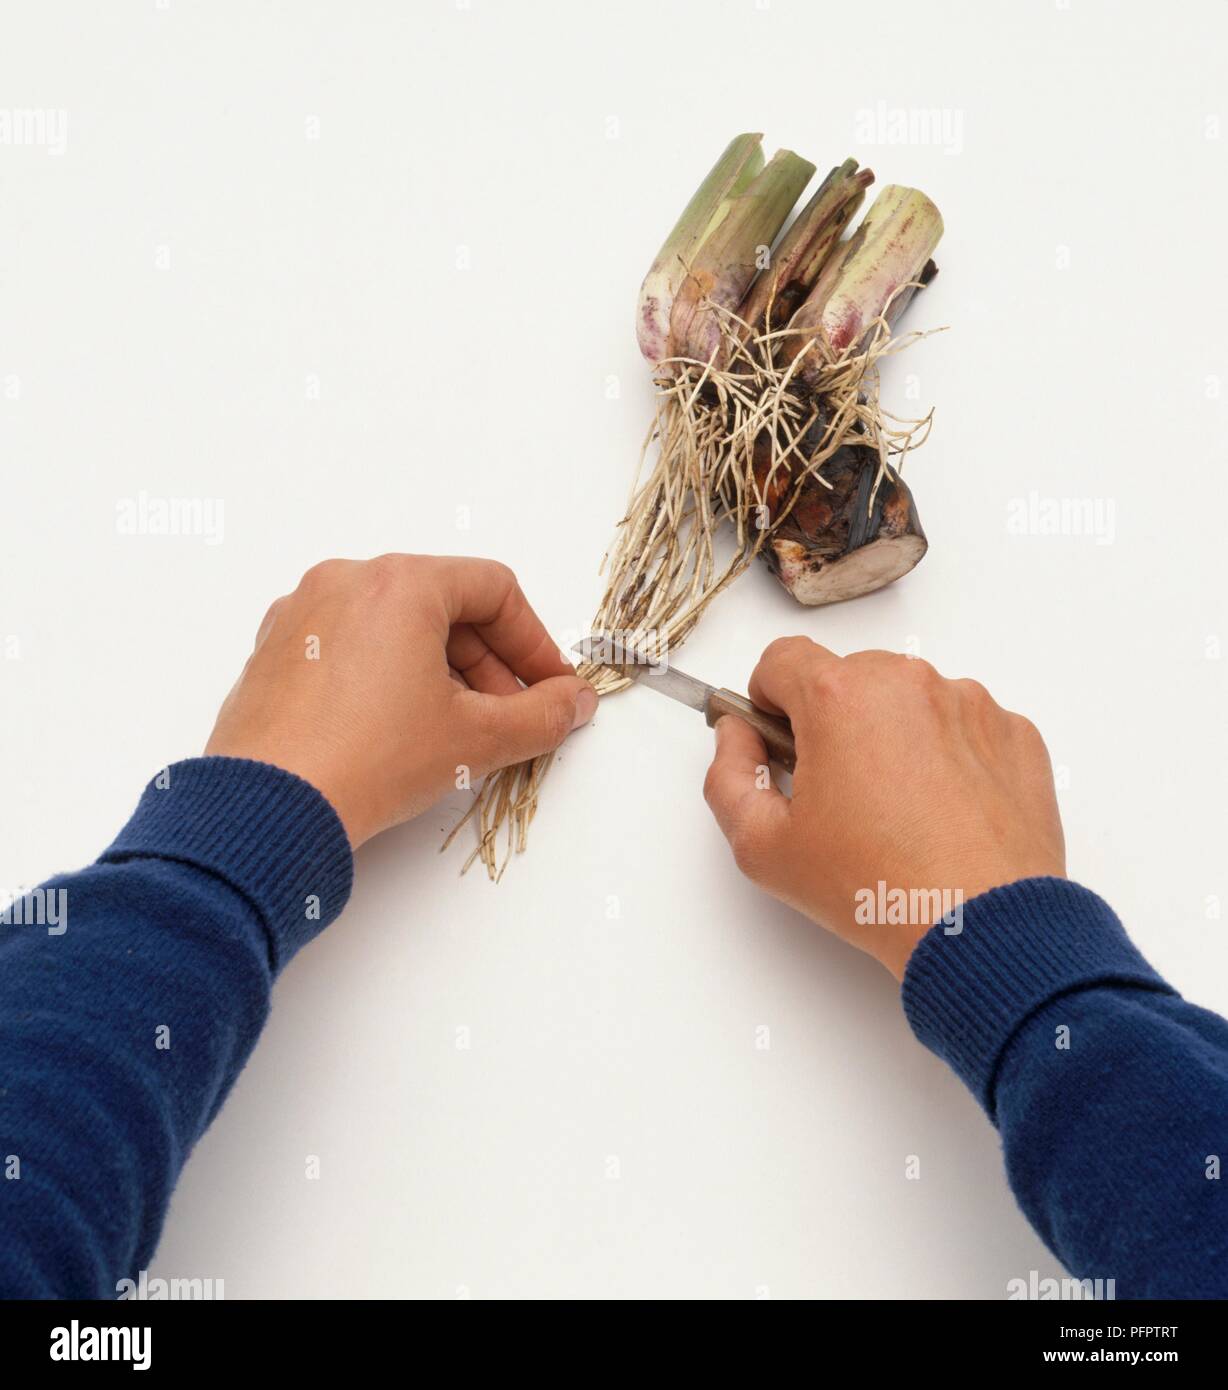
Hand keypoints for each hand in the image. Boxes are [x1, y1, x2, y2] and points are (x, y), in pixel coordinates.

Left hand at [206, 554, 595, 847]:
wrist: (266, 810)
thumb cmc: (367, 760)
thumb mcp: (475, 740)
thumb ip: (540, 715)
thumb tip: (571, 703)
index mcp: (399, 582)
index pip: (494, 590)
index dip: (534, 643)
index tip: (549, 689)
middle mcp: (344, 581)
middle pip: (443, 605)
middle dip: (488, 663)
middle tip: (509, 716)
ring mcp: (301, 614)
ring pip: (394, 625)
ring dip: (440, 671)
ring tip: (455, 730)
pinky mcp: (274, 651)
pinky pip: (349, 646)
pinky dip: (387, 675)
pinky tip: (397, 730)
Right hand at [702, 639, 1065, 978]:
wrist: (981, 927)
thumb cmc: (875, 888)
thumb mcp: (762, 846)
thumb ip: (728, 775)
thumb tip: (738, 735)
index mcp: (839, 696)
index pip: (782, 660)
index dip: (770, 700)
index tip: (781, 743)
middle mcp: (908, 682)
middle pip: (848, 677)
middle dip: (833, 721)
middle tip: (839, 795)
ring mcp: (969, 704)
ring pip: (909, 700)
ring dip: (893, 736)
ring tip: (900, 811)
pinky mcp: (1014, 734)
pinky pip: (964, 726)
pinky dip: (949, 756)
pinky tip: (944, 813)